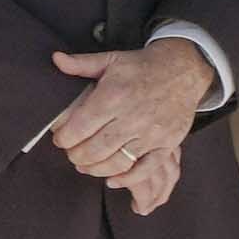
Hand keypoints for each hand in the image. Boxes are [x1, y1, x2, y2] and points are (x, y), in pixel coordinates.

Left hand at [37, 44, 208, 213]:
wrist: (183, 69)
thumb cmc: (143, 66)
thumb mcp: (111, 59)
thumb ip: (80, 64)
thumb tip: (55, 59)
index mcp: (113, 96)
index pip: (78, 128)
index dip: (64, 139)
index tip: (60, 140)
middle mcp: (131, 117)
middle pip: (94, 149)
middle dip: (77, 156)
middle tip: (72, 155)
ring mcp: (150, 133)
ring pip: (116, 162)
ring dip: (96, 169)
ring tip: (87, 166)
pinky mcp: (166, 144)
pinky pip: (144, 170)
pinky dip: (126, 179)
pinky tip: (112, 179)